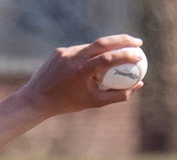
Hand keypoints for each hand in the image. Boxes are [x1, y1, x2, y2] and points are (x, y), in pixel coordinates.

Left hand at [14, 35, 145, 118]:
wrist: (37, 99)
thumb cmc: (68, 103)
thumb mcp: (95, 102)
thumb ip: (118, 95)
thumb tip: (139, 84)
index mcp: (82, 71)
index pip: (109, 58)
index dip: (126, 55)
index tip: (139, 56)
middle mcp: (74, 57)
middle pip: (103, 42)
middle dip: (123, 39)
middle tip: (138, 43)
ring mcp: (65, 52)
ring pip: (91, 45)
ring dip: (107, 47)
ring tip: (119, 54)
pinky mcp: (59, 51)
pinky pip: (80, 50)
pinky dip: (89, 55)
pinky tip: (93, 62)